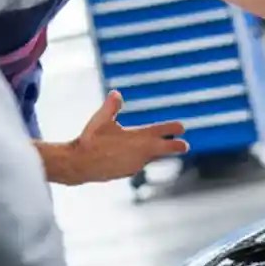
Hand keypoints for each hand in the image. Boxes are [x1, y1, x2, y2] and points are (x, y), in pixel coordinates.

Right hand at [66, 90, 188, 183]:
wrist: (79, 165)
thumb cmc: (90, 140)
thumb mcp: (101, 119)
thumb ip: (111, 106)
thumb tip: (116, 93)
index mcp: (138, 138)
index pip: (162, 131)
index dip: (174, 129)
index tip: (182, 128)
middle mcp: (141, 153)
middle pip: (166, 149)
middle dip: (176, 146)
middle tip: (185, 146)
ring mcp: (136, 165)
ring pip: (153, 158)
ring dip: (158, 152)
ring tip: (163, 148)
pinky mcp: (128, 172)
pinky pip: (140, 164)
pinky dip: (143, 158)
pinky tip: (138, 155)